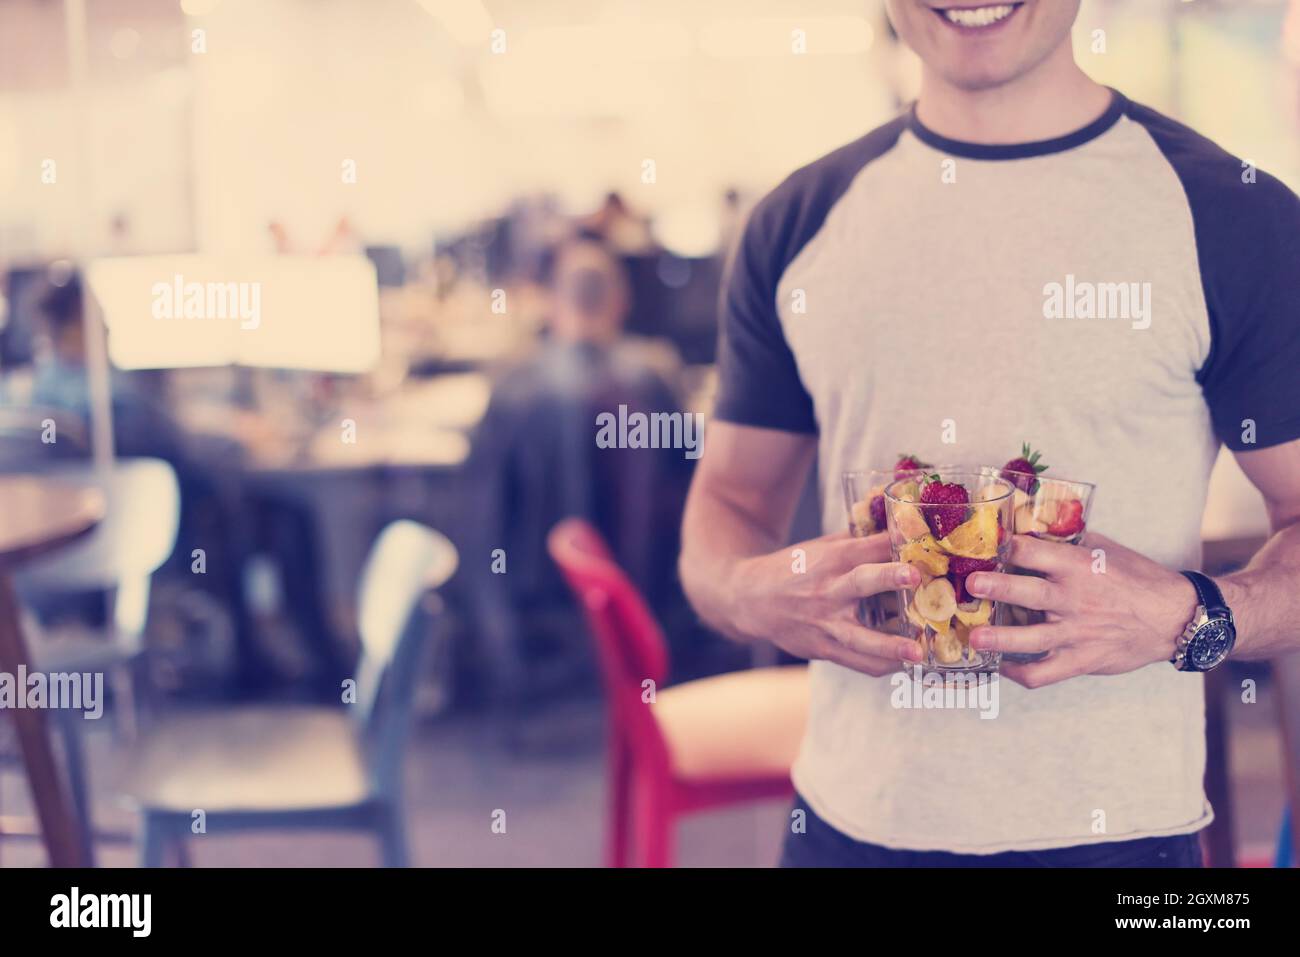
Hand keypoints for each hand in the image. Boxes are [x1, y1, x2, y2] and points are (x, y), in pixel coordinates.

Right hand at [729, 531, 922, 675]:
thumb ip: (856, 540)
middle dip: (888, 578)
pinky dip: (881, 664)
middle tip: (915, 577)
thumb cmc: (792, 569)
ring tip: (917, 653)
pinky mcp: (822, 648)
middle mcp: (828, 590)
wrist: (750, 599)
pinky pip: (857, 661)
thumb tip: (895, 525)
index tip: (922, 541)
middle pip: (861, 582)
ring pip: (860, 636)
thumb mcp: (820, 548)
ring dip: (890, 646)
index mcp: (829, 559)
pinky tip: (903, 664)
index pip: (866, 547)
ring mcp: (824, 623)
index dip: (894, 542)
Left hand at [965, 532, 1197, 687]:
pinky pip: (1045, 673)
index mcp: (1079, 566)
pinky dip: (1020, 674)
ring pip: (1033, 639)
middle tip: (972, 584)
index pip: (1035, 551)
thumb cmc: (1137, 577)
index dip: (1008, 546)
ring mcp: (1078, 633)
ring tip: (974, 638)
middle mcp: (1075, 599)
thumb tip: (1028, 527)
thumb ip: (1066, 541)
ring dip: (1001, 639)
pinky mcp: (1082, 660)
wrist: (1175, 617)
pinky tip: (1002, 667)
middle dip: (999, 587)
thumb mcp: (1104, 549)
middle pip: (1030, 592)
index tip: (984, 544)